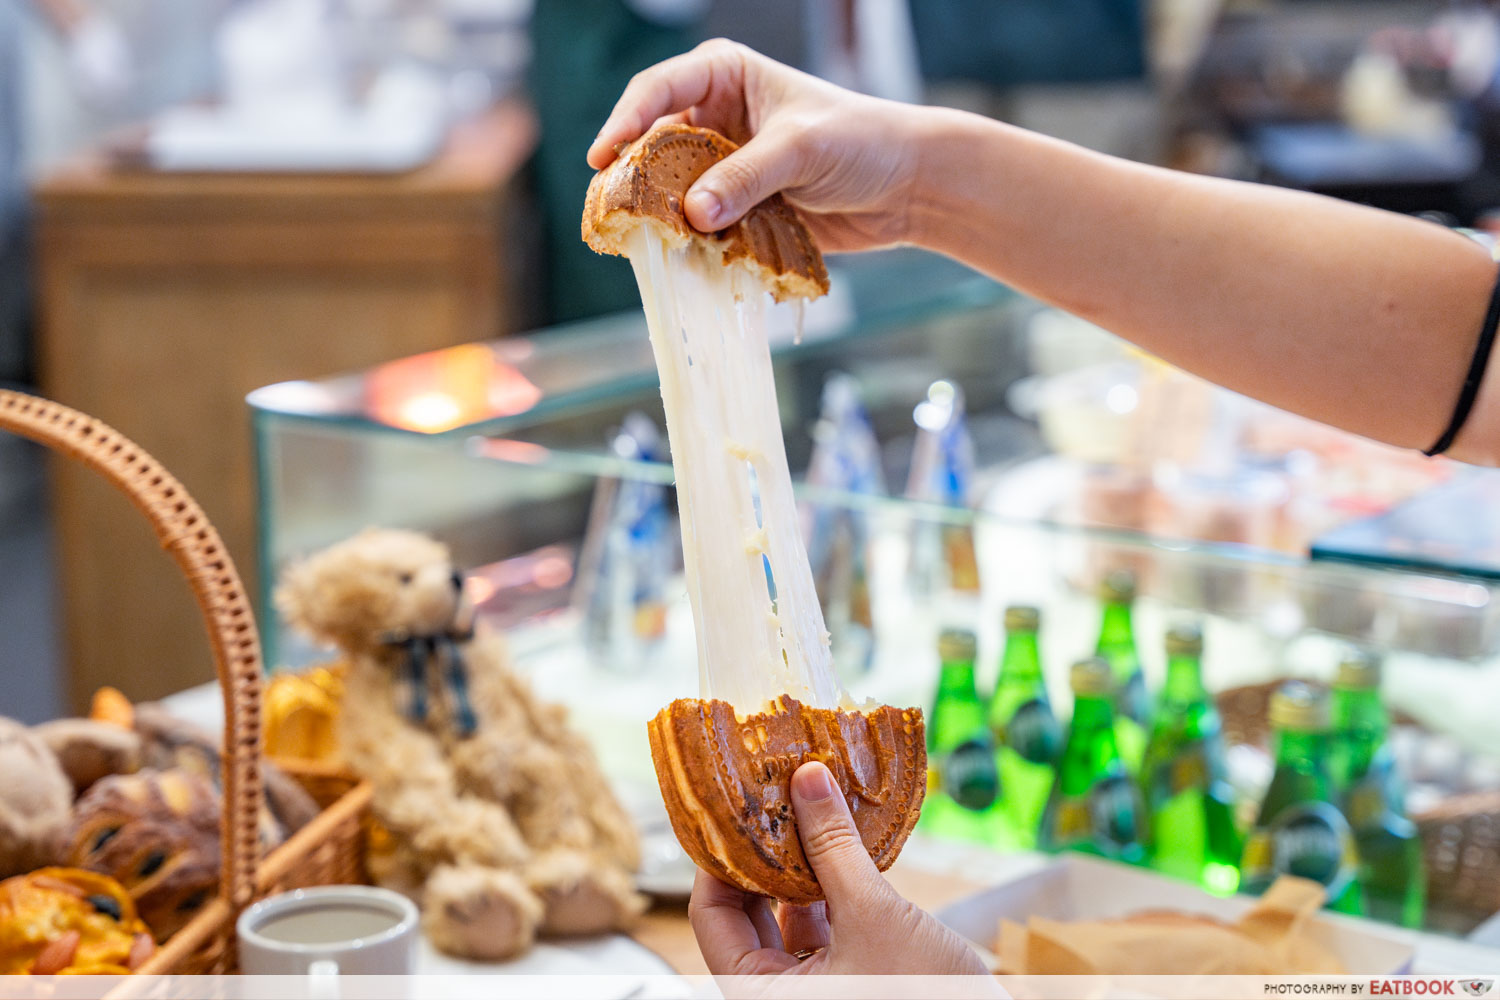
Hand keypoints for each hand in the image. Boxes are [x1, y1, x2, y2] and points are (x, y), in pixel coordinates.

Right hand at [588, 40, 926, 252]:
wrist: (906, 186)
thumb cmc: (860, 141)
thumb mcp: (800, 149)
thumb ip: (746, 178)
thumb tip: (693, 213)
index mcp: (723, 76)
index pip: (658, 90)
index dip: (626, 121)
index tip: (604, 156)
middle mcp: (715, 118)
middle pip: (654, 144)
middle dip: (636, 177)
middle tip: (615, 210)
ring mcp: (724, 166)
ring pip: (673, 190)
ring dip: (662, 216)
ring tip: (644, 241)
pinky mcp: (738, 208)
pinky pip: (701, 226)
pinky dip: (692, 242)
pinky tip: (682, 259)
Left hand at [687, 761, 990, 977]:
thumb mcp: (873, 914)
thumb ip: (834, 847)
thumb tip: (807, 780)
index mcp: (762, 995)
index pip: (713, 917)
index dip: (719, 859)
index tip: (735, 809)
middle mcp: (780, 994)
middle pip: (747, 914)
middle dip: (762, 855)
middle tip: (773, 799)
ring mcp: (816, 989)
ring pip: (788, 918)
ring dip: (799, 866)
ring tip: (809, 811)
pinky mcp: (850, 979)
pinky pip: (824, 927)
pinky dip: (830, 887)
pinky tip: (843, 846)